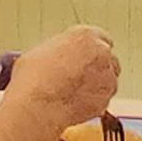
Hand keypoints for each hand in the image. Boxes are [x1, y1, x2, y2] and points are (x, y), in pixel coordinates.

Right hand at [5, 24, 120, 131]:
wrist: (36, 104)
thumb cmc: (33, 77)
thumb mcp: (42, 50)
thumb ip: (61, 50)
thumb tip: (59, 59)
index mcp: (86, 36)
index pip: (101, 37)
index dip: (91, 49)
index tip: (84, 55)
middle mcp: (101, 55)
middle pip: (108, 59)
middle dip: (96, 67)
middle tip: (77, 75)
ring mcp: (107, 80)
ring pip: (107, 82)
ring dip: (95, 86)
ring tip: (71, 92)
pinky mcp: (105, 101)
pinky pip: (102, 100)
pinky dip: (93, 102)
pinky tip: (73, 103)